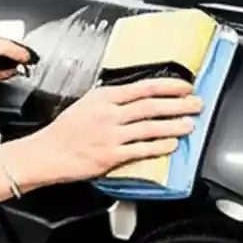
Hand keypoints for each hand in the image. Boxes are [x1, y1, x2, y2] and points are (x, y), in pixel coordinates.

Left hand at [0, 29, 34, 88]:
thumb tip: (11, 72)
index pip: (2, 46)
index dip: (18, 53)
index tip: (30, 60)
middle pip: (2, 40)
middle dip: (17, 51)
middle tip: (28, 62)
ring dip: (9, 49)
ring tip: (19, 61)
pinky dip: (0, 47)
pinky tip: (4, 57)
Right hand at [6, 78, 201, 188]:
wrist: (46, 153)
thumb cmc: (66, 131)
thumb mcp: (88, 104)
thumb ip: (113, 101)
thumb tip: (140, 97)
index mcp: (104, 97)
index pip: (143, 87)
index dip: (168, 86)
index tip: (185, 86)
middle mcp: (108, 114)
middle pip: (151, 105)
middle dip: (178, 104)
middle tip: (196, 104)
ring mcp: (110, 135)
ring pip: (149, 127)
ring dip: (173, 125)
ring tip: (190, 124)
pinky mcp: (110, 156)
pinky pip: (140, 149)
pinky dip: (158, 147)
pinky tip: (171, 145)